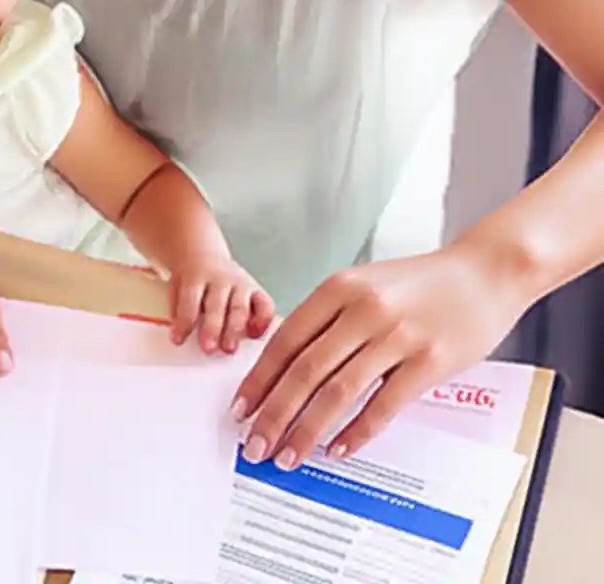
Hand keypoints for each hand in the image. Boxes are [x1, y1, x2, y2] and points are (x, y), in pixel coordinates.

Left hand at [168, 255, 273, 353]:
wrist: (205, 257)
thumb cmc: (191, 281)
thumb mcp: (176, 288)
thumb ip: (178, 310)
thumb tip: (180, 335)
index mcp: (196, 278)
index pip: (189, 300)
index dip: (184, 321)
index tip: (177, 340)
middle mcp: (220, 279)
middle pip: (216, 304)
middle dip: (212, 327)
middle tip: (208, 349)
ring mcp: (240, 283)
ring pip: (240, 307)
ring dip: (235, 329)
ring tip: (229, 349)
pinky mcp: (257, 290)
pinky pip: (265, 305)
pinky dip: (262, 321)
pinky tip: (254, 335)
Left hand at [230, 243, 529, 469]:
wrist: (486, 272)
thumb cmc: (418, 284)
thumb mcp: (362, 285)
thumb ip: (325, 319)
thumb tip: (283, 369)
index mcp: (338, 289)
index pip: (285, 342)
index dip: (259, 380)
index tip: (240, 410)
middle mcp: (363, 311)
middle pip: (304, 372)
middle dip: (273, 415)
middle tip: (255, 445)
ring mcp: (398, 336)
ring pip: (338, 393)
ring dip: (307, 430)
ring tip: (288, 455)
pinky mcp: (430, 361)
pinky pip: (384, 405)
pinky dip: (357, 432)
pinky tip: (338, 449)